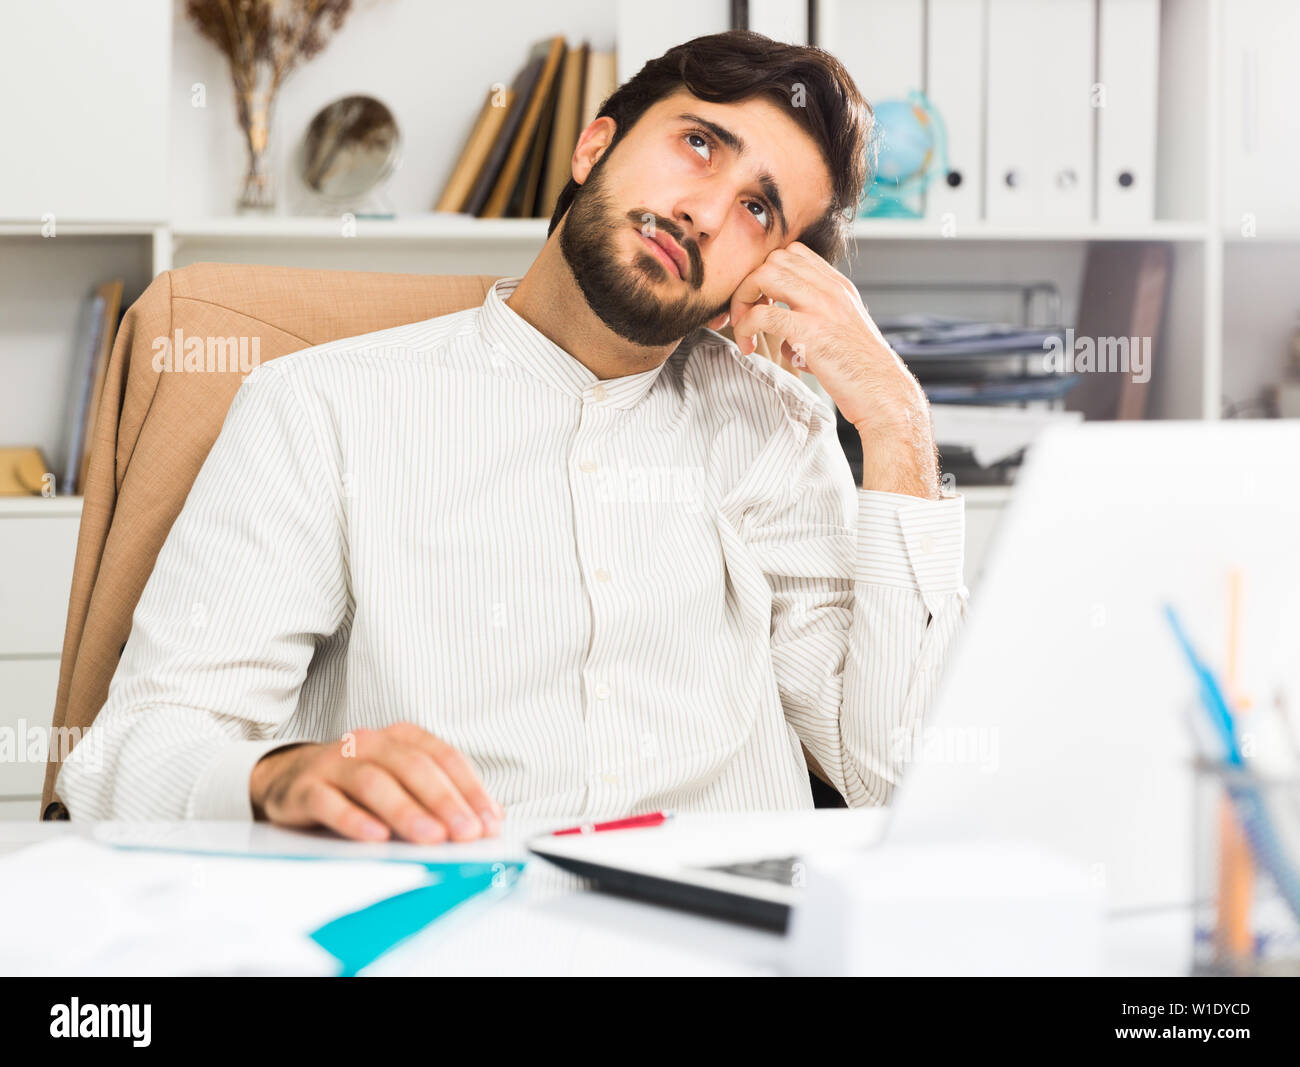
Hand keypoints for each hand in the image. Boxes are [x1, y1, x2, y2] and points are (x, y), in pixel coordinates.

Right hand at [249, 722, 504, 843]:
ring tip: (431, 837)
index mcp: (400, 737)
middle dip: (445, 801)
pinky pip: (330, 803)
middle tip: (466, 833)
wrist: (289, 778)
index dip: (470, 789)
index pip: (444, 757)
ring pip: (375, 783)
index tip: (489, 821)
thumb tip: (491, 819)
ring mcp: (335, 763)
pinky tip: (377, 837)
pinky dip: (355, 820)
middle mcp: (369, 743)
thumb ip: (444, 795)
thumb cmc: (356, 783)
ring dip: (407, 811)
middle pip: (413, 767)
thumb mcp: (402, 781)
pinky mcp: (306, 788)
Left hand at [722, 242, 940, 498]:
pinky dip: (745, 327)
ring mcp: (822, 307)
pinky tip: (748, 347)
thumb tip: (782, 338)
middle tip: (745, 315)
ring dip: (743, 300)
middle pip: (774, 259)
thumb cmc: (859, 373)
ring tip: (743, 327)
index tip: (760, 301)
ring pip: (765, 276)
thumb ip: (812, 323)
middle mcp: (831, 289)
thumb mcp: (839, 334)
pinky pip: (762, 314)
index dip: (767, 272)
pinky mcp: (812, 332)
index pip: (793, 253)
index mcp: (838, 286)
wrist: (884, 394)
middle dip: (749, 283)